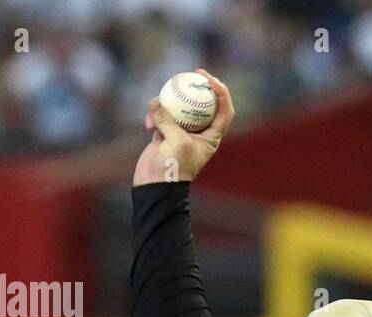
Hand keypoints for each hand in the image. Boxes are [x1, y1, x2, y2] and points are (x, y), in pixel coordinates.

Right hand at [133, 68, 233, 185]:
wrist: (155, 187)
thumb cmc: (173, 168)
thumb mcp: (176, 142)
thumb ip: (168, 119)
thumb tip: (156, 101)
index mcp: (211, 137)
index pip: (224, 110)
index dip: (221, 93)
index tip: (210, 79)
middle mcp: (199, 134)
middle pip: (203, 104)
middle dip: (199, 87)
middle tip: (193, 73)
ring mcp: (181, 133)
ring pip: (179, 107)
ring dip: (169, 103)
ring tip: (158, 104)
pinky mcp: (164, 134)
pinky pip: (161, 116)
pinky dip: (154, 116)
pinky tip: (147, 124)